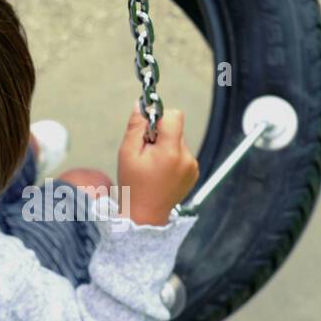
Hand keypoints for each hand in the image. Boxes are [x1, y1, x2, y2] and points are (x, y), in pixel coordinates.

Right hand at [116, 108, 198, 225]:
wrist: (145, 215)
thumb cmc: (134, 187)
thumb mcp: (127, 153)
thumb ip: (136, 126)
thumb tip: (141, 105)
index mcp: (171, 151)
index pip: (174, 116)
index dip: (159, 118)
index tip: (147, 130)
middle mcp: (186, 157)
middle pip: (176, 128)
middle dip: (160, 134)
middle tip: (146, 153)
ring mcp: (192, 166)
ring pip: (178, 141)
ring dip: (166, 147)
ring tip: (153, 165)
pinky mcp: (193, 172)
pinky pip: (183, 154)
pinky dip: (172, 158)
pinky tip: (161, 172)